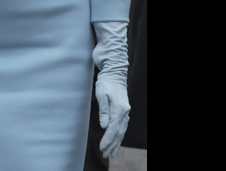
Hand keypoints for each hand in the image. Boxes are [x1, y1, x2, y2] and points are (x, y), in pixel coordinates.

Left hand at [92, 21, 129, 157]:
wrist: (114, 70)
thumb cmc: (105, 81)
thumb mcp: (101, 93)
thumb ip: (103, 110)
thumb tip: (104, 126)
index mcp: (120, 108)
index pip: (113, 129)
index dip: (108, 140)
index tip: (102, 149)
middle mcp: (124, 111)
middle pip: (119, 132)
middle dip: (112, 144)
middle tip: (105, 154)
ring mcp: (125, 110)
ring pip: (121, 130)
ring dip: (116, 142)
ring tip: (111, 152)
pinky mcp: (123, 109)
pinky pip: (122, 125)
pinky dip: (118, 134)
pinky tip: (116, 139)